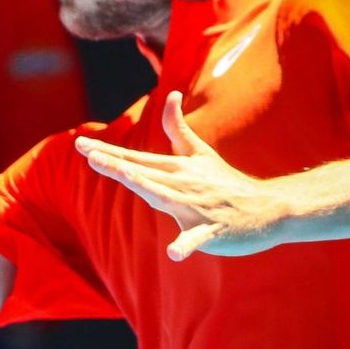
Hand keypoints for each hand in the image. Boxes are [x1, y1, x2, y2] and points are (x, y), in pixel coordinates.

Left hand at [74, 91, 294, 260]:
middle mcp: (182, 184)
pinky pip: (196, 239)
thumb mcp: (200, 153)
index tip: (81, 145)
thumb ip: (177, 128)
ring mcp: (197, 206)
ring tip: (120, 174)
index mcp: (176, 169)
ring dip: (142, 185)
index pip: (135, 159)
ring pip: (164, 196)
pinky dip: (186, 245)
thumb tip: (170, 95)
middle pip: (144, 173)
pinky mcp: (212, 230)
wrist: (268, 207)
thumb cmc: (226, 182)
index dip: (108, 152)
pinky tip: (175, 253)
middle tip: (90, 154)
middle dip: (117, 164)